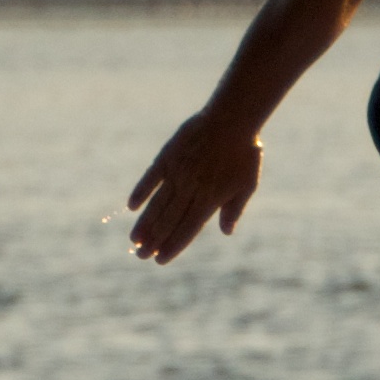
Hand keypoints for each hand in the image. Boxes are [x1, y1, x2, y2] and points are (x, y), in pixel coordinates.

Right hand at [126, 110, 264, 263]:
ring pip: (157, 204)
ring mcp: (176, 173)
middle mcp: (190, 189)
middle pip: (169, 221)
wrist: (232, 119)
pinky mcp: (167, 157)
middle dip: (154, 241)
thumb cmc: (244, 154)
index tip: (160, 259)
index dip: (173, 246)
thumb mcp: (247, 184)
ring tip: (134, 240)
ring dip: (145, 224)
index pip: (188, 229)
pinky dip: (141, 192)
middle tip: (140, 256)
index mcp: (210, 199)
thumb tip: (226, 232)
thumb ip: (234, 209)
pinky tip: (132, 206)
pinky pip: (150, 178)